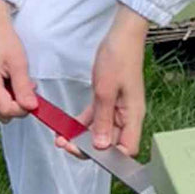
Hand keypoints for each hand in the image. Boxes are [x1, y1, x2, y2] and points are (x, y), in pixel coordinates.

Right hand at [0, 0, 38, 122]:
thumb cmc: (2, 40)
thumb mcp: (18, 62)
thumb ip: (23, 87)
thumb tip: (31, 107)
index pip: (6, 110)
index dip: (23, 108)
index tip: (35, 98)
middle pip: (2, 114)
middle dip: (18, 104)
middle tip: (27, 85)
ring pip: (0, 110)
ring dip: (13, 100)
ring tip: (17, 80)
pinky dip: (7, 96)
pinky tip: (10, 81)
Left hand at [55, 4, 147, 158]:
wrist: (121, 35)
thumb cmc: (118, 58)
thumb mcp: (105, 90)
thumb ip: (103, 120)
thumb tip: (102, 147)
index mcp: (133, 115)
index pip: (127, 149)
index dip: (111, 158)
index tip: (89, 155)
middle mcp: (127, 116)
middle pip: (111, 143)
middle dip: (89, 148)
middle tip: (68, 146)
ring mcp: (118, 108)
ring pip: (101, 131)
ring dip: (82, 137)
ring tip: (61, 140)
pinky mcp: (109, 100)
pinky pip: (96, 118)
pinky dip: (82, 123)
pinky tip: (66, 127)